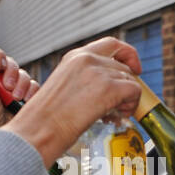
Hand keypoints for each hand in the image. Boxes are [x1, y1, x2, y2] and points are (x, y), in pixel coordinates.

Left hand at [0, 46, 38, 144]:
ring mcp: (12, 90)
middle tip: (9, 88)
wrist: (4, 147)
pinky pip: (34, 86)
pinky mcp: (26, 98)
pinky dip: (32, 93)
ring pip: (23, 74)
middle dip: (11, 73)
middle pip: (9, 62)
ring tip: (16, 100)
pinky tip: (25, 103)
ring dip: (22, 85)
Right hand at [2, 36, 143, 168]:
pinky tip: (118, 117)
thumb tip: (109, 88)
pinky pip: (135, 91)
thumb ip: (85, 80)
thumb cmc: (46, 118)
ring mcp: (99, 72)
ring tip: (113, 115)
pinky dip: (131, 105)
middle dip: (125, 87)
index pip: (112, 44)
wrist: (39, 130)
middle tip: (116, 107)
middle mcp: (87, 59)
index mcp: (75, 57)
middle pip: (123, 66)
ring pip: (130, 80)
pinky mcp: (109, 88)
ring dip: (127, 100)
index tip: (134, 69)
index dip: (128, 55)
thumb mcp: (64, 87)